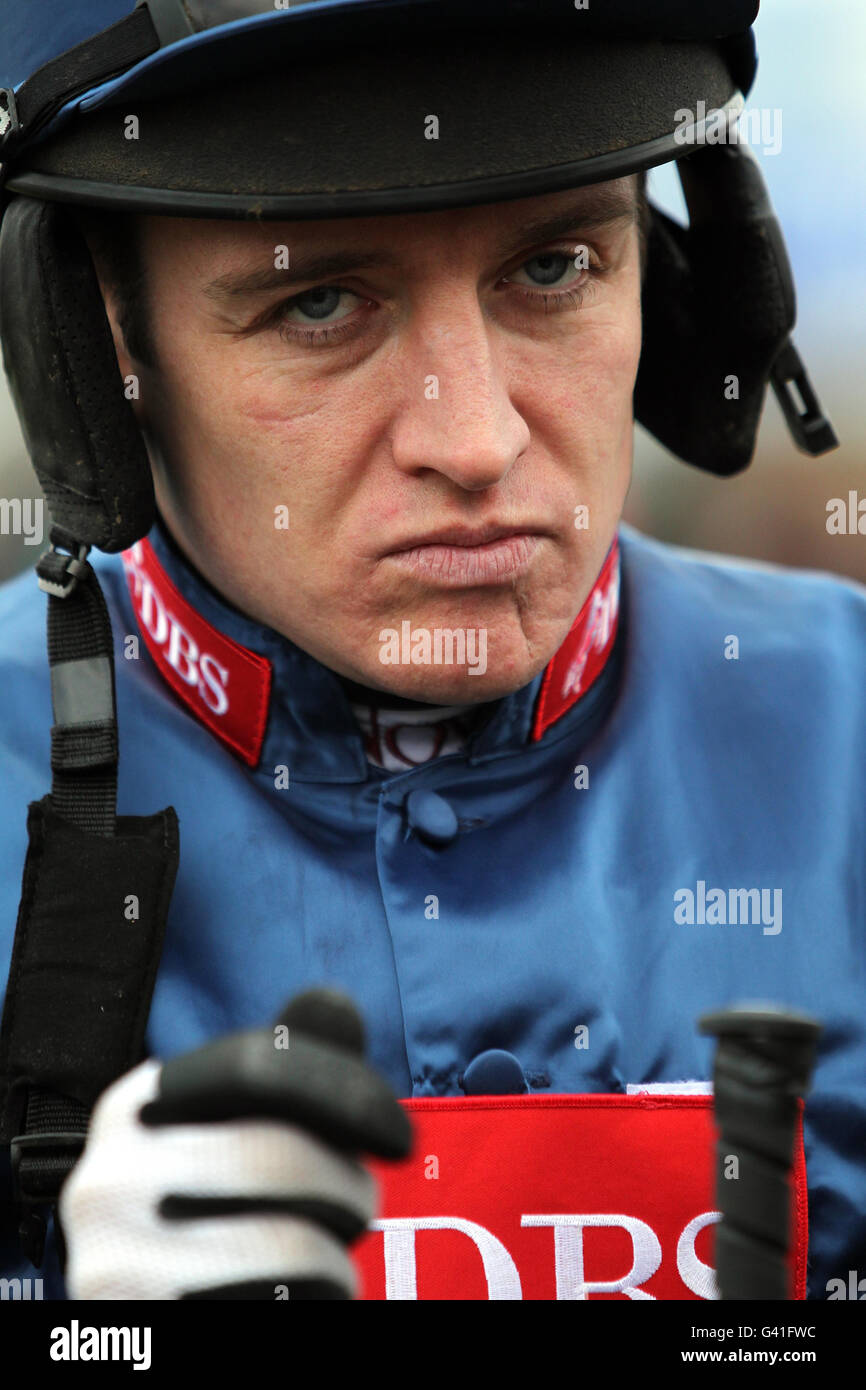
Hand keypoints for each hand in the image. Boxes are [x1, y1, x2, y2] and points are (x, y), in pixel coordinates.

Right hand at [58, 988, 410, 1298]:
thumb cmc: (212, 1224)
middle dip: (349, 1187)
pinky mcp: (147, 1329)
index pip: (257, 1064)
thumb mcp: (238, 1138)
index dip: (347, 1092)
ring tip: (324, 1260)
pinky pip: (277, 1303)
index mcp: (134, 1106)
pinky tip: (298, 1300)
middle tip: (357, 1210)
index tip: (400, 1138)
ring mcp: (116, 1262)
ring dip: (337, 1256)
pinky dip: (317, 1301)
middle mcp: (107, 1177)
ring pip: (289, 1241)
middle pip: (282, 1154)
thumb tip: (332, 1002)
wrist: (152, 1330)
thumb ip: (285, 1079)